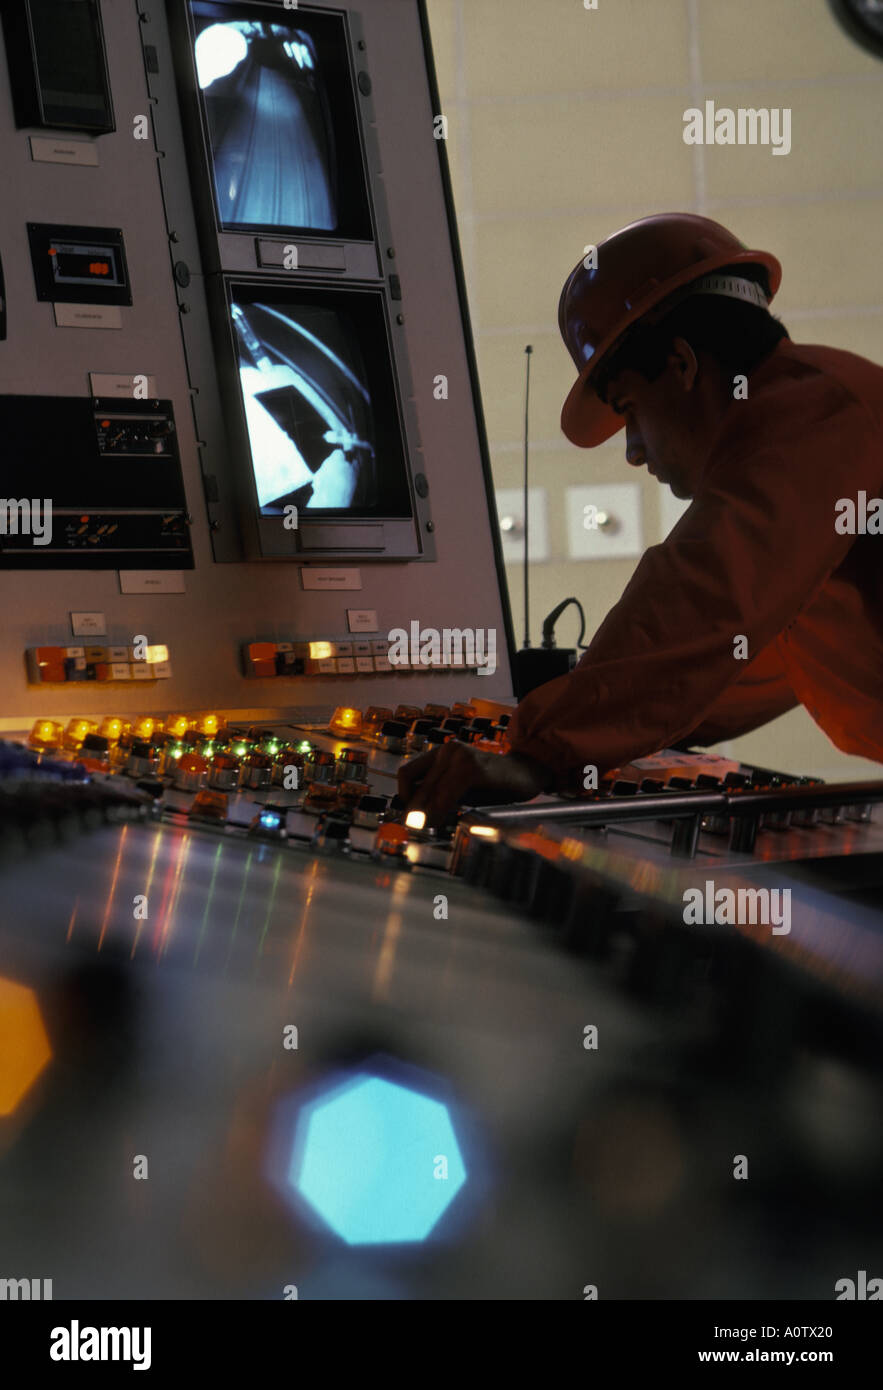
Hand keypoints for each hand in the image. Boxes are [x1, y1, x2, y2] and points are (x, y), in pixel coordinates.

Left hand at [397, 744, 548, 827]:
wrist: (526, 773)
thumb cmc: (494, 783)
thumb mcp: (461, 789)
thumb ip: (440, 796)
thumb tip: (415, 816)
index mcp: (440, 753)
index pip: (407, 775)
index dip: (404, 799)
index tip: (408, 819)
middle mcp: (447, 750)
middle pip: (416, 786)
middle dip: (412, 812)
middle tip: (412, 830)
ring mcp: (459, 756)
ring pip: (428, 791)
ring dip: (423, 814)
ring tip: (425, 829)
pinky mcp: (472, 767)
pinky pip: (446, 794)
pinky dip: (439, 810)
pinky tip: (441, 821)